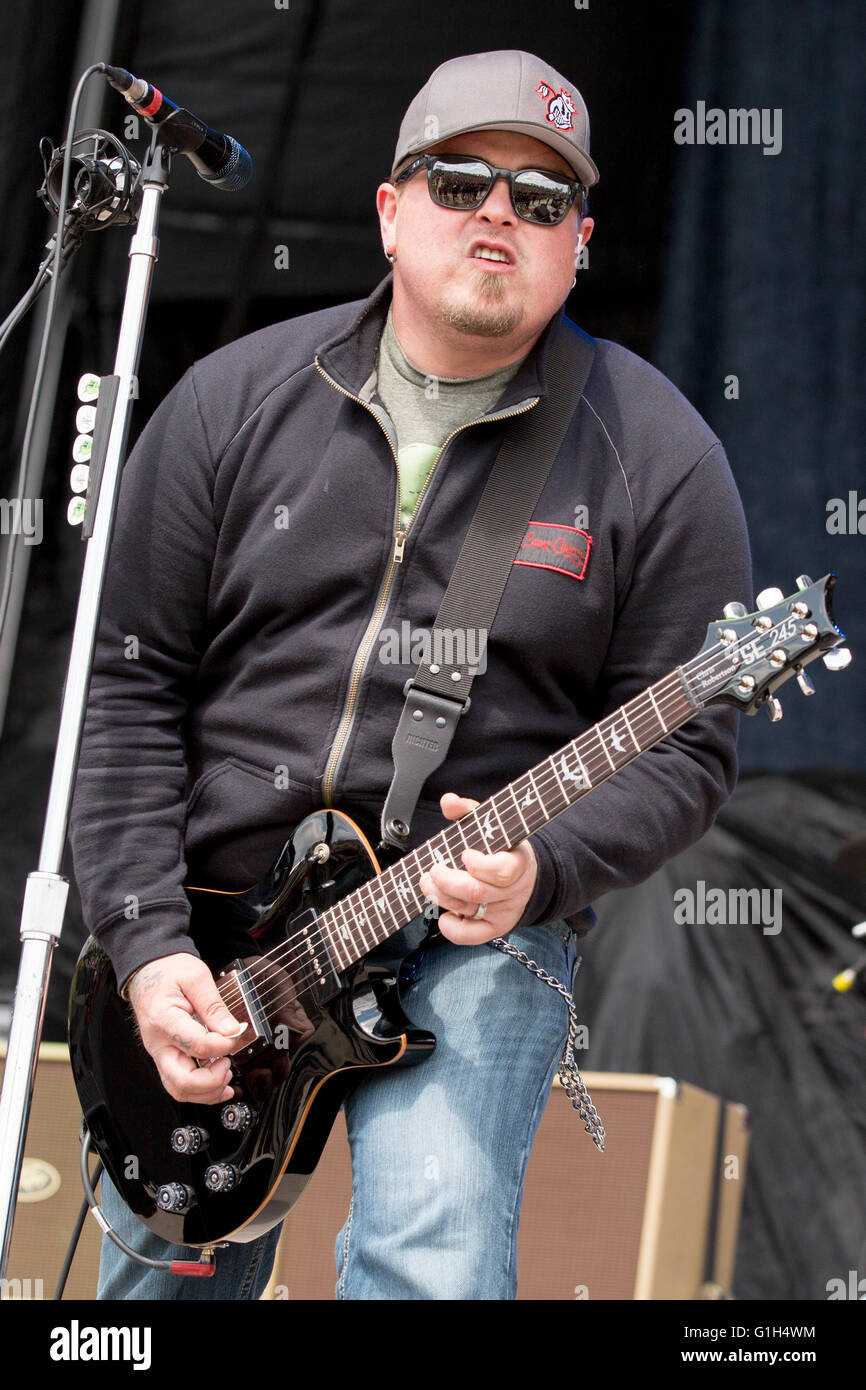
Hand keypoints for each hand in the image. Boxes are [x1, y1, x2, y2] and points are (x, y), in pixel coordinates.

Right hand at [127, 952, 244, 1103]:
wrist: (148, 971)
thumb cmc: (167, 971)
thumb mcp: (196, 977)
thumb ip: (214, 1006)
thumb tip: (232, 1030)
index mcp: (164, 1020)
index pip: (197, 1046)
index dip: (223, 1044)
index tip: (236, 1033)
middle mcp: (158, 1043)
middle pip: (182, 1082)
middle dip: (212, 1081)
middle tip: (228, 1063)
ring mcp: (159, 1053)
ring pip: (179, 1089)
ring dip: (207, 1090)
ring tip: (225, 1073)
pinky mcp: (165, 1056)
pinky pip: (179, 1083)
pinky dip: (201, 1090)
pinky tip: (219, 1084)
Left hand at [418, 792, 537, 944]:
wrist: (526, 878)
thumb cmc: (502, 849)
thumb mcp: (491, 826)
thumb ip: (468, 810)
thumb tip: (448, 801)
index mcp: (518, 863)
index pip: (503, 870)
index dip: (480, 865)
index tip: (465, 853)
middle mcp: (513, 891)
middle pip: (477, 892)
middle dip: (446, 880)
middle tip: (433, 869)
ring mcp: (504, 912)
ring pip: (468, 910)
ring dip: (440, 896)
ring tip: (428, 883)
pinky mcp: (494, 928)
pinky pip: (471, 936)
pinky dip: (451, 928)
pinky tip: (444, 913)